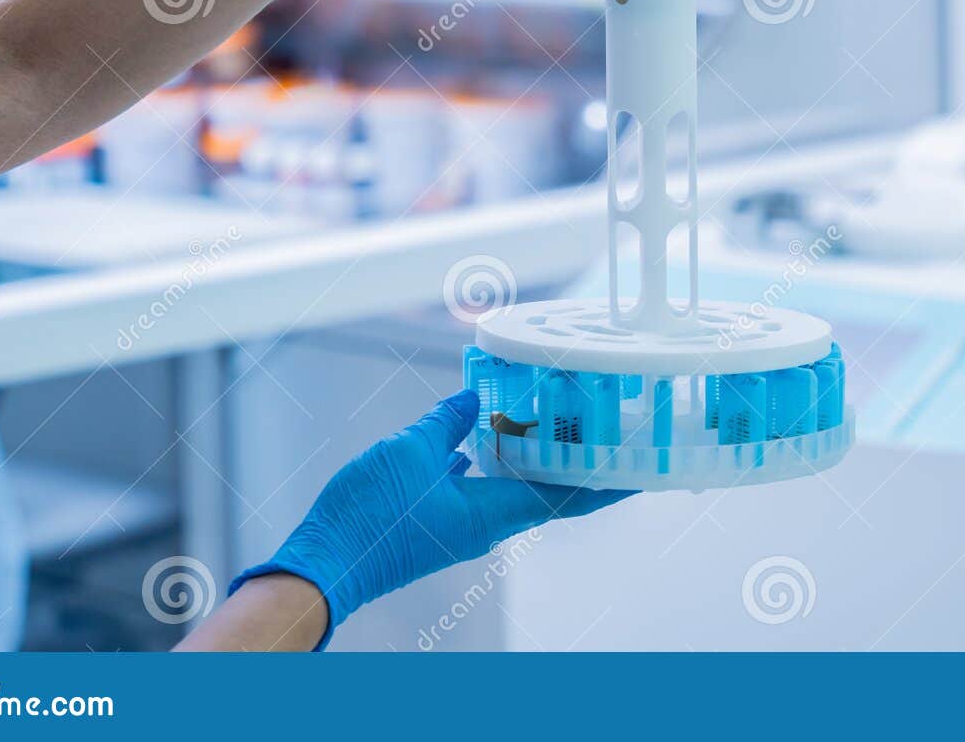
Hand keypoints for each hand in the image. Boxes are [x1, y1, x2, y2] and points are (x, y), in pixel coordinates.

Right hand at [230, 390, 632, 647]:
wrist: (326, 562)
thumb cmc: (369, 515)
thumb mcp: (409, 451)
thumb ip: (446, 424)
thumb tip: (474, 402)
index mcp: (491, 513)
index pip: (565, 498)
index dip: (606, 484)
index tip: (639, 468)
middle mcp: (485, 525)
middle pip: (546, 493)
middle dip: (575, 465)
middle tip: (602, 433)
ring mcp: (461, 525)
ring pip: (511, 490)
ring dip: (533, 462)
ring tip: (553, 427)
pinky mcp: (437, 522)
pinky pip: (478, 490)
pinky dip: (491, 464)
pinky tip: (485, 438)